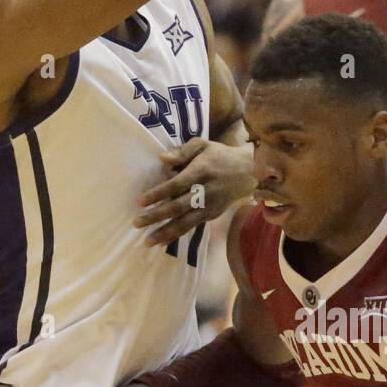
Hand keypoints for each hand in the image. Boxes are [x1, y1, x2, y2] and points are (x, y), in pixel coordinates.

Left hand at [134, 139, 253, 246]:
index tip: (140, 201)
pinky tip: (162, 241)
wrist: (249, 173)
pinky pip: (191, 227)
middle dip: (156, 216)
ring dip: (165, 232)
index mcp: (201, 172)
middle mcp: (204, 192)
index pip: (176, 185)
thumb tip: (162, 159)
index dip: (158, 194)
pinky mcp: (211, 215)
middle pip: (178, 207)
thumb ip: (183, 151)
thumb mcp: (203, 145)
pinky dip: (177, 234)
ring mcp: (209, 206)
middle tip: (136, 223)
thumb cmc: (220, 156)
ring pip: (185, 222)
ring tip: (147, 241)